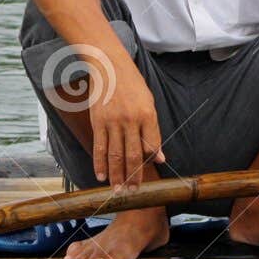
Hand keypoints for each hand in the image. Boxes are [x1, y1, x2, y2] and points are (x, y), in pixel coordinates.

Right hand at [87, 55, 164, 189]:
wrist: (109, 66)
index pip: (151, 146)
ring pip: (115, 155)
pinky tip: (100, 176)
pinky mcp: (98, 122)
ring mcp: (113, 122)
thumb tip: (160, 157)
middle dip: (133, 176)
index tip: (147, 178)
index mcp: (148, 115)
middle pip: (132, 155)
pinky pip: (99, 147)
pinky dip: (99, 164)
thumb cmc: (132, 85)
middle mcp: (131, 120)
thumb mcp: (149, 103)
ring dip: (116, 175)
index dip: (150, 164)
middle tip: (133, 192)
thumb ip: (154, 131)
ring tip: (118, 190)